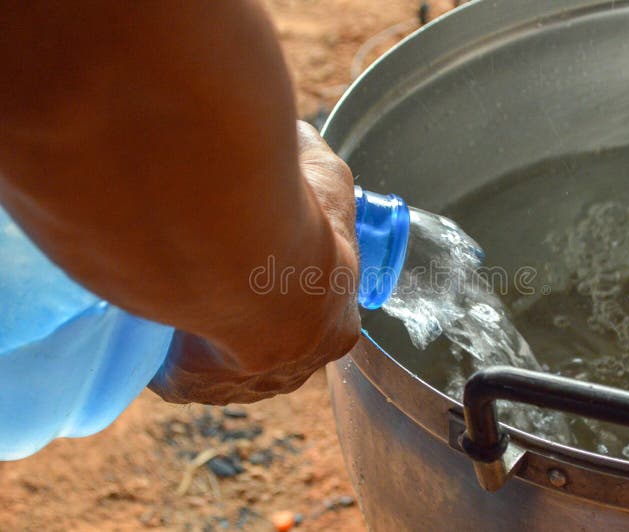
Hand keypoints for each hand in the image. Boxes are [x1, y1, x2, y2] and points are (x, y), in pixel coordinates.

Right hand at [148, 122, 360, 404]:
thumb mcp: (327, 180)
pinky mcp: (192, 384)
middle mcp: (293, 365)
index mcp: (335, 326)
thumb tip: (297, 142)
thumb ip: (313, 164)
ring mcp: (242, 383)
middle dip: (247, 319)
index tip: (266, 268)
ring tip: (184, 293)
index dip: (293, 294)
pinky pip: (175, 374)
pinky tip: (153, 321)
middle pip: (267, 346)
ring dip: (204, 335)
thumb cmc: (301, 227)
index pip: (318, 318)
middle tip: (220, 279)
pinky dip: (163, 351)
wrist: (252, 271)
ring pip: (220, 362)